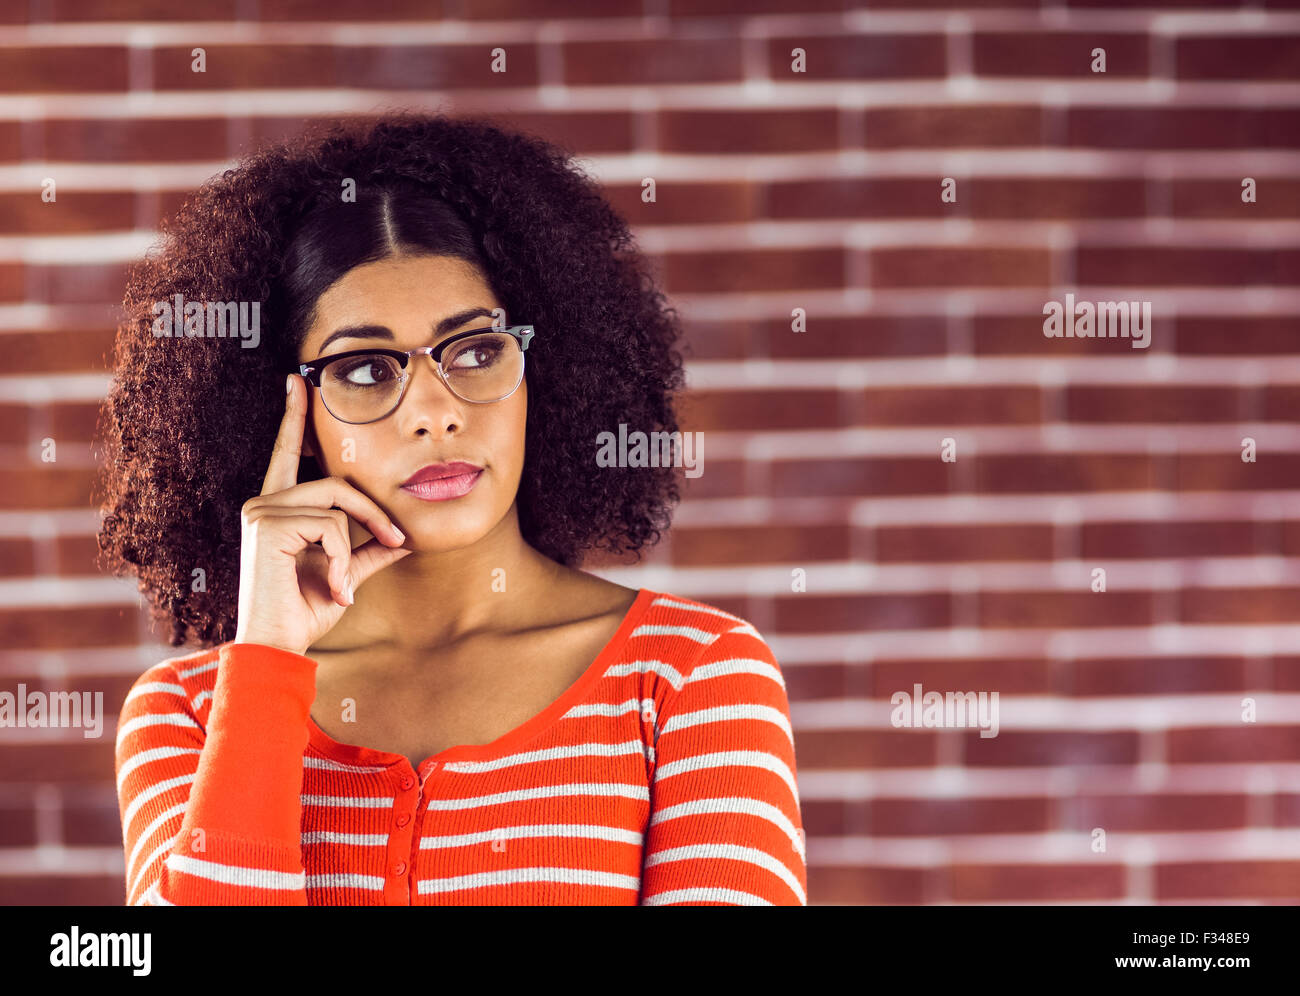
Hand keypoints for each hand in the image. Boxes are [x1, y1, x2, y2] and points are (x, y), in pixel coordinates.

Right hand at [233, 374, 412, 656]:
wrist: (278, 648)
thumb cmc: (305, 614)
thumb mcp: (347, 574)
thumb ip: (370, 550)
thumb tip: (406, 534)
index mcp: (277, 508)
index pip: (288, 454)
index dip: (295, 417)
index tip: (298, 381)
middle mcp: (263, 502)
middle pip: (337, 481)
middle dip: (374, 512)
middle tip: (398, 540)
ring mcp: (261, 511)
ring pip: (338, 503)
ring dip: (360, 543)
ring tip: (349, 586)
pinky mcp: (267, 525)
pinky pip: (332, 526)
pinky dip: (345, 560)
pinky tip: (337, 590)